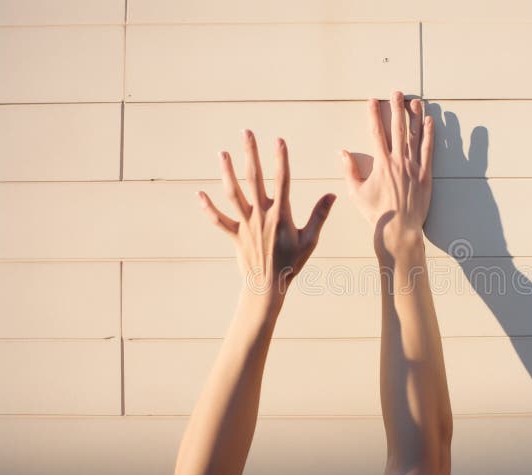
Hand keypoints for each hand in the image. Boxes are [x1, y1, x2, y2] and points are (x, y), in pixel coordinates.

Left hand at [197, 130, 335, 304]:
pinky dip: (208, 208)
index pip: (282, 180)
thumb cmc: (292, 263)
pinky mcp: (235, 234)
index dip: (281, 159)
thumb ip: (320, 215)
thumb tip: (332, 194)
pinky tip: (199, 194)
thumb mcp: (310, 240)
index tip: (280, 140)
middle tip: (246, 132)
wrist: (267, 286)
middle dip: (250, 153)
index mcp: (280, 214)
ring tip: (223, 153)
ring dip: (227, 172)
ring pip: (233, 193)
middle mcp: (260, 215)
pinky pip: (219, 219)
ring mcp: (245, 224)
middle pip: (254, 178)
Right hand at [341, 90, 433, 259]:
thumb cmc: (376, 214)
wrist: (398, 229)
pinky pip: (429, 150)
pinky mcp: (426, 175)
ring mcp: (413, 167)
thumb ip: (349, 171)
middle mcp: (398, 161)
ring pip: (415, 135)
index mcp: (380, 164)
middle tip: (396, 93)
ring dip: (414, 116)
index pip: (376, 132)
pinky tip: (430, 122)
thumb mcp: (356, 193)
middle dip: (396, 108)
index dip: (373, 114)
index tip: (372, 101)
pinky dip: (430, 135)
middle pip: (397, 128)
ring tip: (414, 101)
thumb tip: (343, 153)